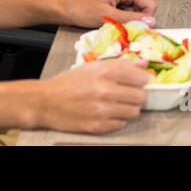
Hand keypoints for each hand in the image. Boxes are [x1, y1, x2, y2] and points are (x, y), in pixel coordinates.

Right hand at [35, 58, 149, 133]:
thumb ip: (121, 64)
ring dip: (129, 108)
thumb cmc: (69, 82)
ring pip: (134, 112)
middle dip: (137, 94)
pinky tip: (108, 113)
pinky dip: (118, 119)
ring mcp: (102, 111)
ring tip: (118, 104)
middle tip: (128, 94)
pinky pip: (121, 124)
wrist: (46, 102)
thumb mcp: (94, 66)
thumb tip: (144, 64)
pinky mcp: (97, 126)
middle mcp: (106, 91)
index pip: (141, 78)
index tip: (136, 81)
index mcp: (106, 72)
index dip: (141, 79)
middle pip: (141, 96)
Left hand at [56, 0, 157, 28]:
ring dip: (127, 20)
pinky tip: (109, 21)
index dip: (145, 19)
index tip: (133, 29)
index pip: (150, 4)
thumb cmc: (81, 9)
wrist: (62, 7)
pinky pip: (127, 11)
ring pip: (135, 11)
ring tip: (111, 23)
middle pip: (144, 7)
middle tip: (120, 27)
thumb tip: (152, 22)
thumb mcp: (108, 16)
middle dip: (135, 20)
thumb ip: (131, 19)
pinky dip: (121, 19)